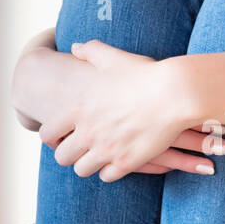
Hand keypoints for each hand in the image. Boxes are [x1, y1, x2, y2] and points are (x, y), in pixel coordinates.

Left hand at [40, 40, 223, 180]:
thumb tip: (74, 47)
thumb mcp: (114, 58)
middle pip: (62, 157)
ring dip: (89, 164)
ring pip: (82, 170)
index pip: (48, 133)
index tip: (61, 137)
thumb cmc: (146, 74)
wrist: (176, 93)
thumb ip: (90, 51)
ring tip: (99, 157)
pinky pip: (106, 177)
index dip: (52, 137)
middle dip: (70, 154)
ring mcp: (106, 149)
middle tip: (81, 150)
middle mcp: (87, 131)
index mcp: (78, 108)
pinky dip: (110, 171)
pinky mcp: (126, 162)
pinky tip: (118, 160)